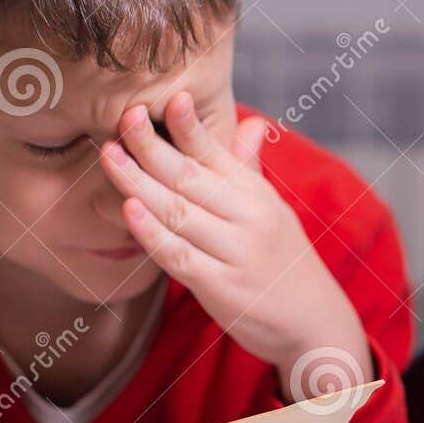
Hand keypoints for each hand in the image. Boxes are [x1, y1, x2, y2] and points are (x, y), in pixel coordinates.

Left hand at [99, 93, 372, 400]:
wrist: (315, 324)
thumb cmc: (284, 263)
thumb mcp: (273, 211)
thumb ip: (248, 170)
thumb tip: (251, 123)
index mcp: (257, 195)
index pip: (218, 152)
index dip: (190, 125)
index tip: (166, 98)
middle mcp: (250, 218)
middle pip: (191, 176)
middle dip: (151, 145)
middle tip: (122, 118)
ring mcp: (237, 253)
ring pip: (179, 211)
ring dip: (139, 182)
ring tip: (108, 155)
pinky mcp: (223, 287)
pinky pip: (180, 255)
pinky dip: (152, 233)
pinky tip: (129, 210)